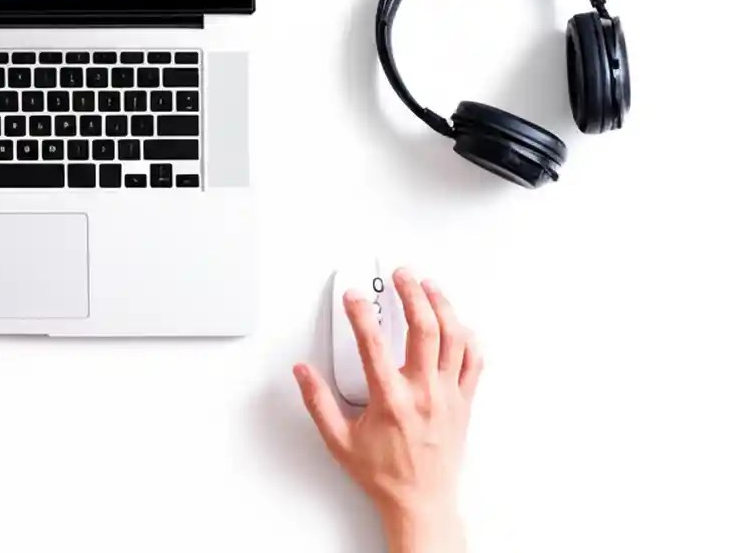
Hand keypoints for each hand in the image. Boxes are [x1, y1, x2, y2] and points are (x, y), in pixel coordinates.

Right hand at [293, 269, 482, 552]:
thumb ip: (318, 402)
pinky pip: (473, 361)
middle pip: (424, 328)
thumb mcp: (338, 440)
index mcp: (391, 401)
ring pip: (454, 338)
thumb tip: (303, 372)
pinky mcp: (464, 402)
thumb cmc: (384, 475)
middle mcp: (424, 393)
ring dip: (442, 306)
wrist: (421, 502)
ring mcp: (448, 396)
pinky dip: (468, 338)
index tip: (354, 297)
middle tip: (401, 275)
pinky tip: (459, 324)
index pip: (373, 344)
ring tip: (430, 287)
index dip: (361, 314)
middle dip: (411, 293)